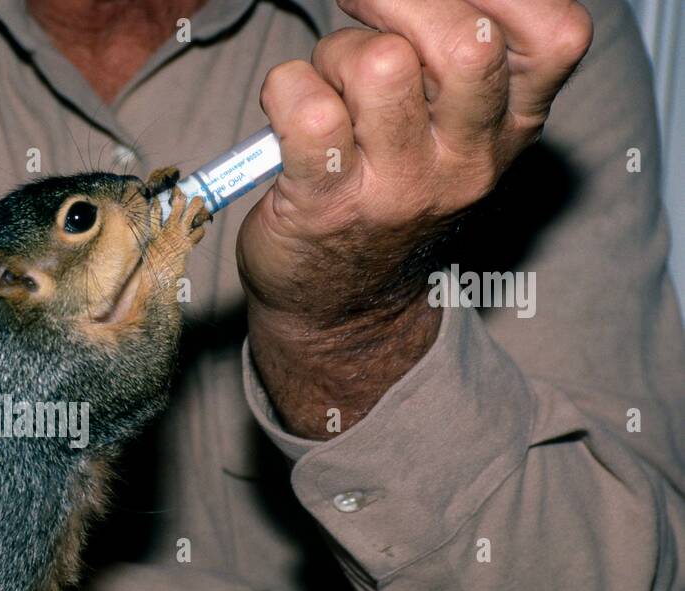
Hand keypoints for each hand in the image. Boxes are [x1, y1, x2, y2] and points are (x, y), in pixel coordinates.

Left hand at [237, 0, 592, 437]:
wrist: (342, 309)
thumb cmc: (387, 195)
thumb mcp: (452, 133)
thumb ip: (452, 62)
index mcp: (509, 128)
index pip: (556, 36)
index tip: (433, 1)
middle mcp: (465, 159)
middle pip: (466, 42)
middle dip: (399, 3)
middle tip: (361, 14)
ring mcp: (398, 188)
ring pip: (379, 65)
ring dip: (336, 52)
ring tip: (327, 82)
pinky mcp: (327, 205)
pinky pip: (307, 110)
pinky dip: (284, 89)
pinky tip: (286, 111)